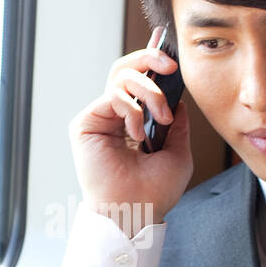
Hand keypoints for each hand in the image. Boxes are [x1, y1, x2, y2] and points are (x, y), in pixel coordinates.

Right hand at [68, 40, 192, 234]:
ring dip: (149, 91)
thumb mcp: (178, 152)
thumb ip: (179, 124)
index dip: (152, 61)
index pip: (140, 81)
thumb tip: (179, 99)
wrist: (136, 211)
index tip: (172, 54)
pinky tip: (137, 132)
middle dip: (150, 58)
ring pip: (121, 76)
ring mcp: (100, 118)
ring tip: (161, 117)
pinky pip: (112, 96)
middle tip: (170, 65)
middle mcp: (114, 117)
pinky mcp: (86, 123)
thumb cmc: (154, 191)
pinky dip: (132, 109)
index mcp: (134, 122)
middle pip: (126, 68)